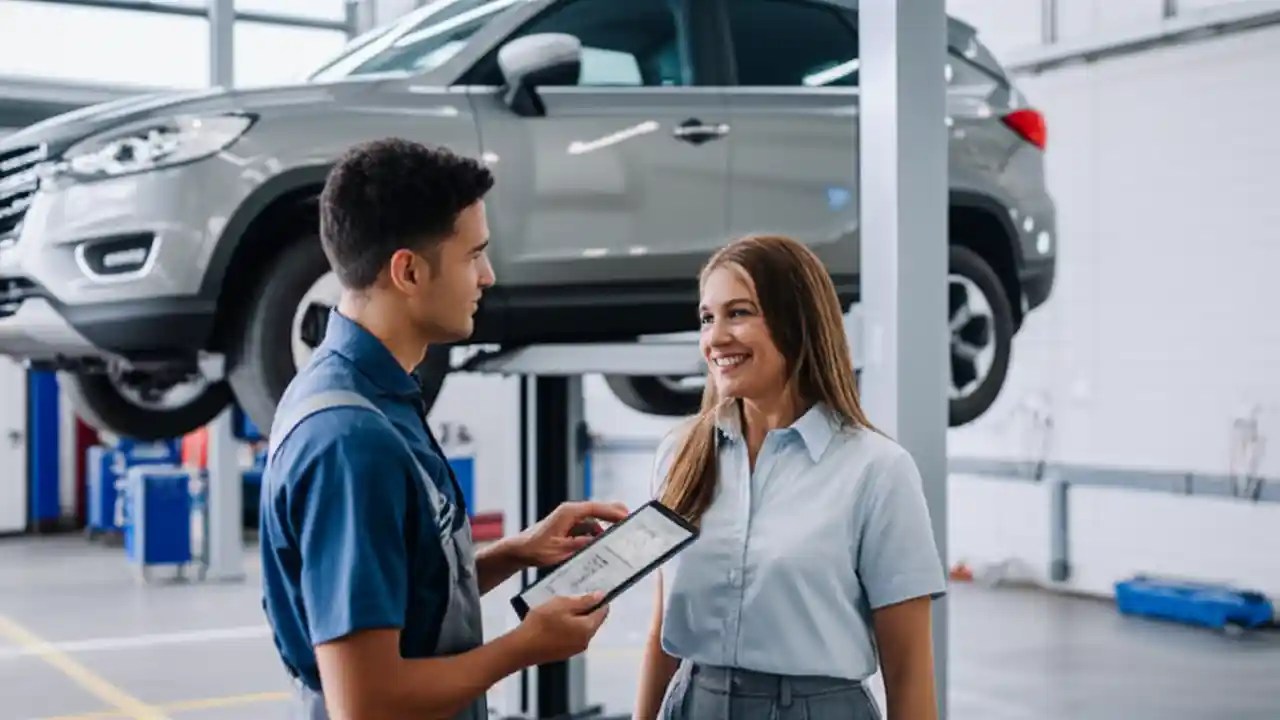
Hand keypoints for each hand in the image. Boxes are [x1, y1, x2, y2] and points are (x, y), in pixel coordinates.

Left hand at [513, 500, 628, 567]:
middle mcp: (570, 512)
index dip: (612, 512)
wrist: (519, 551)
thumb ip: (579, 545)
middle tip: (630, 522)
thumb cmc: (535, 549)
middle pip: (598, 509)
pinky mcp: (570, 527)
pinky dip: (597, 536)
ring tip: (619, 538)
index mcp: (568, 513)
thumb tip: (598, 541)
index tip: (627, 517)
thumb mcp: (560, 550)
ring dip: (606, 529)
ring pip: (594, 521)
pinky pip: (588, 529)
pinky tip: (603, 546)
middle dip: (614, 514)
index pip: (595, 508)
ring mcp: (570, 519)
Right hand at [517, 592, 609, 664]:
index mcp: (588, 628)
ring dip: (574, 618)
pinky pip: (571, 637)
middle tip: (568, 599)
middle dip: (584, 609)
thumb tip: (600, 596)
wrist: (522, 648)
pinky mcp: (564, 653)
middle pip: (592, 621)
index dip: (598, 599)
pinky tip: (552, 622)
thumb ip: (584, 601)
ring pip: (580, 629)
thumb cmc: (541, 624)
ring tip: (557, 609)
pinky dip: (566, 628)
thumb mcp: (562, 605)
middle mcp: (585, 641)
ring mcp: (575, 649)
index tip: (589, 591)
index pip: (603, 611)